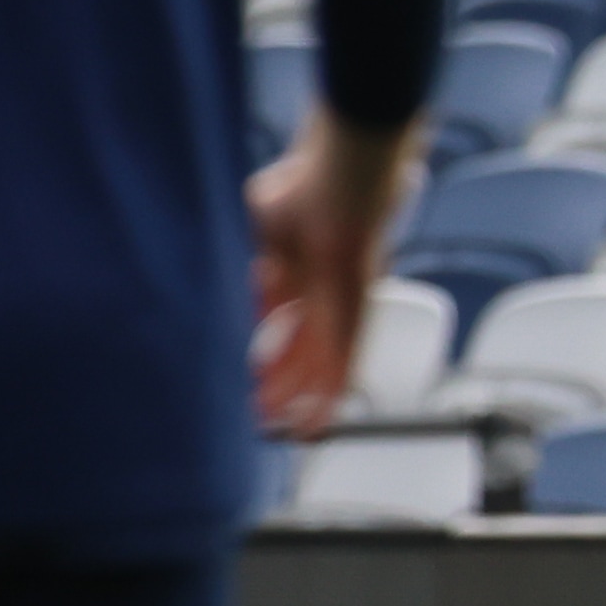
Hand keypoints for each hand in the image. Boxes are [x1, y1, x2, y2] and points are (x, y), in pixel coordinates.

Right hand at [248, 108, 417, 433]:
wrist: (343, 179)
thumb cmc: (303, 186)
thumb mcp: (260, 220)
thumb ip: (256, 260)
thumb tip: (246, 297)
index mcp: (300, 269)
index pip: (283, 318)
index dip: (270, 346)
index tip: (254, 371)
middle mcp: (325, 292)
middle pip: (304, 347)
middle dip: (282, 379)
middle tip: (264, 409)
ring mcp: (343, 305)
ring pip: (323, 363)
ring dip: (302, 396)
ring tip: (286, 427)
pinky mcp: (358, 315)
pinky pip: (345, 363)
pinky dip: (329, 395)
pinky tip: (318, 421)